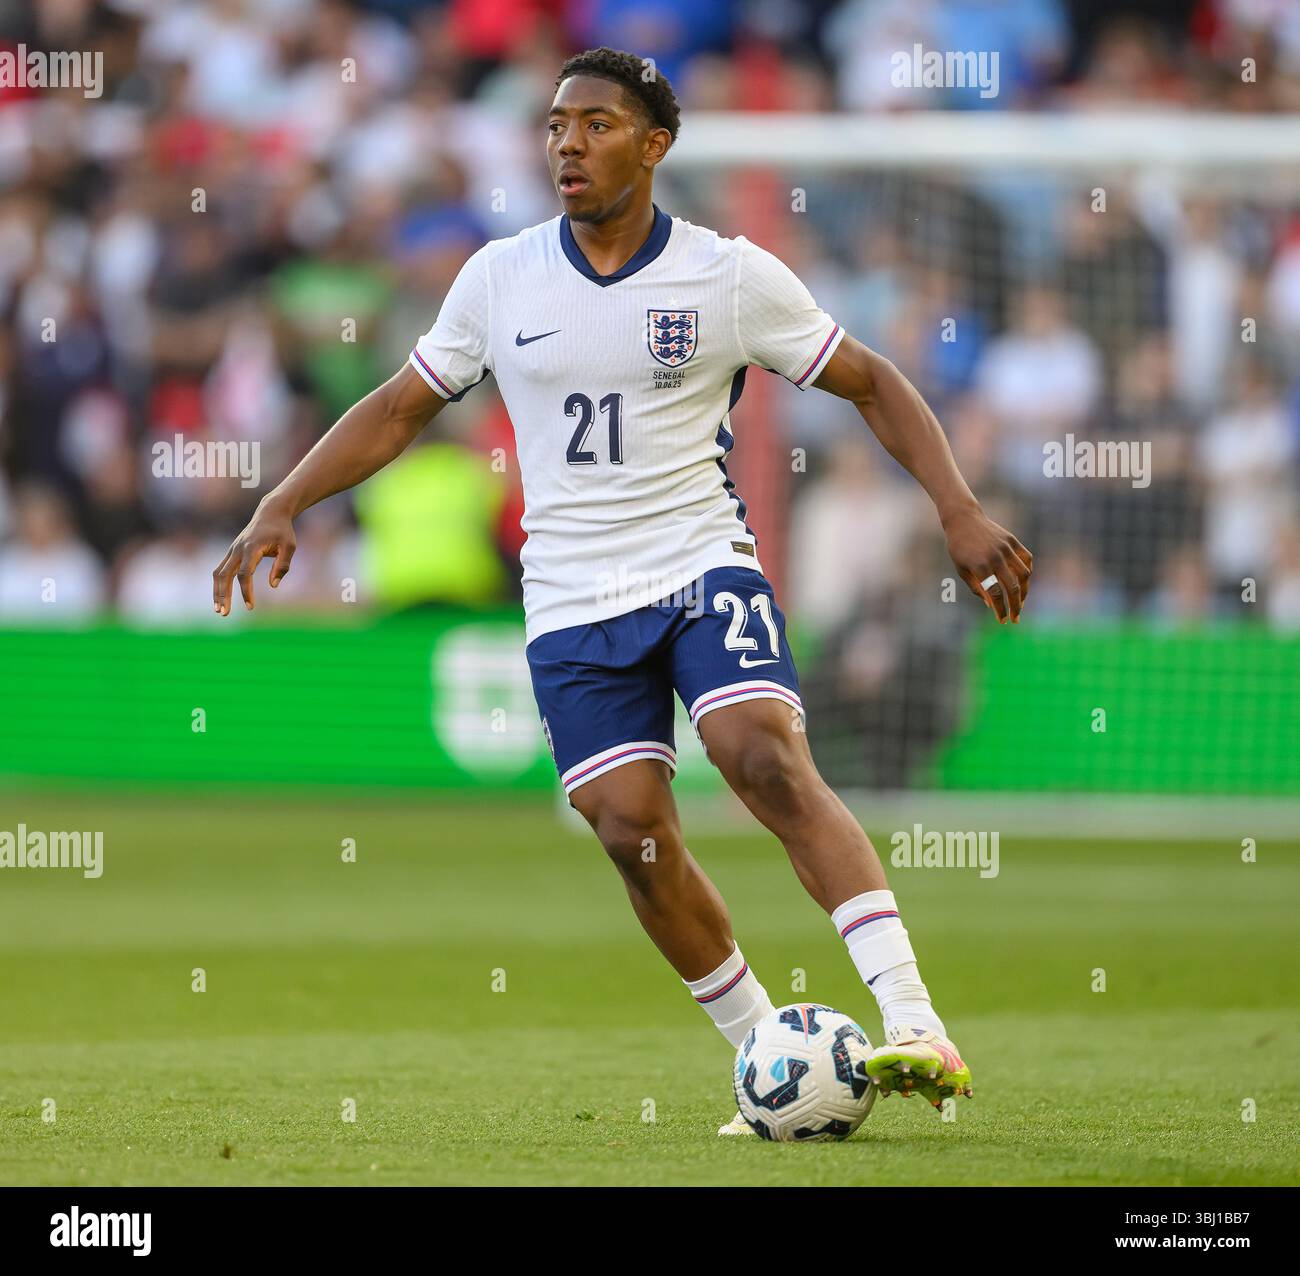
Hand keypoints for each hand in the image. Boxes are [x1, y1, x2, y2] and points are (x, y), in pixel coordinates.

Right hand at [212, 496, 296, 615]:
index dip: (246, 591)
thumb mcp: (289, 546)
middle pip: (225, 575)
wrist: (271, 512)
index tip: (250, 607)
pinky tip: (220, 598)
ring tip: (219, 610)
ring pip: (218, 573)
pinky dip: (218, 584)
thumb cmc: (283, 530)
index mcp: (252, 548)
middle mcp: (238, 549)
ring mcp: (232, 550)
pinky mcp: (231, 552)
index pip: (244, 574)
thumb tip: (273, 585)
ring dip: (217, 592)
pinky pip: (220, 569)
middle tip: (224, 614)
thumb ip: (282, 566)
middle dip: (223, 595)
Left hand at [942, 506, 1032, 623]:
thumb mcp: (962, 570)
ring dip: (1025, 591)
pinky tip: (1024, 582)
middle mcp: (995, 558)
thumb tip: (992, 605)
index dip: (1001, 610)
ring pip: (1024, 574)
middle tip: (1016, 618)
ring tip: (1021, 602)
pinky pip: (1026, 559)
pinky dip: (1027, 571)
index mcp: (980, 567)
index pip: (996, 594)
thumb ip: (977, 588)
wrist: (964, 520)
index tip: (1003, 621)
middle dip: (1016, 606)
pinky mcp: (1012, 541)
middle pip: (1013, 587)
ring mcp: (1006, 548)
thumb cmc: (959, 548)